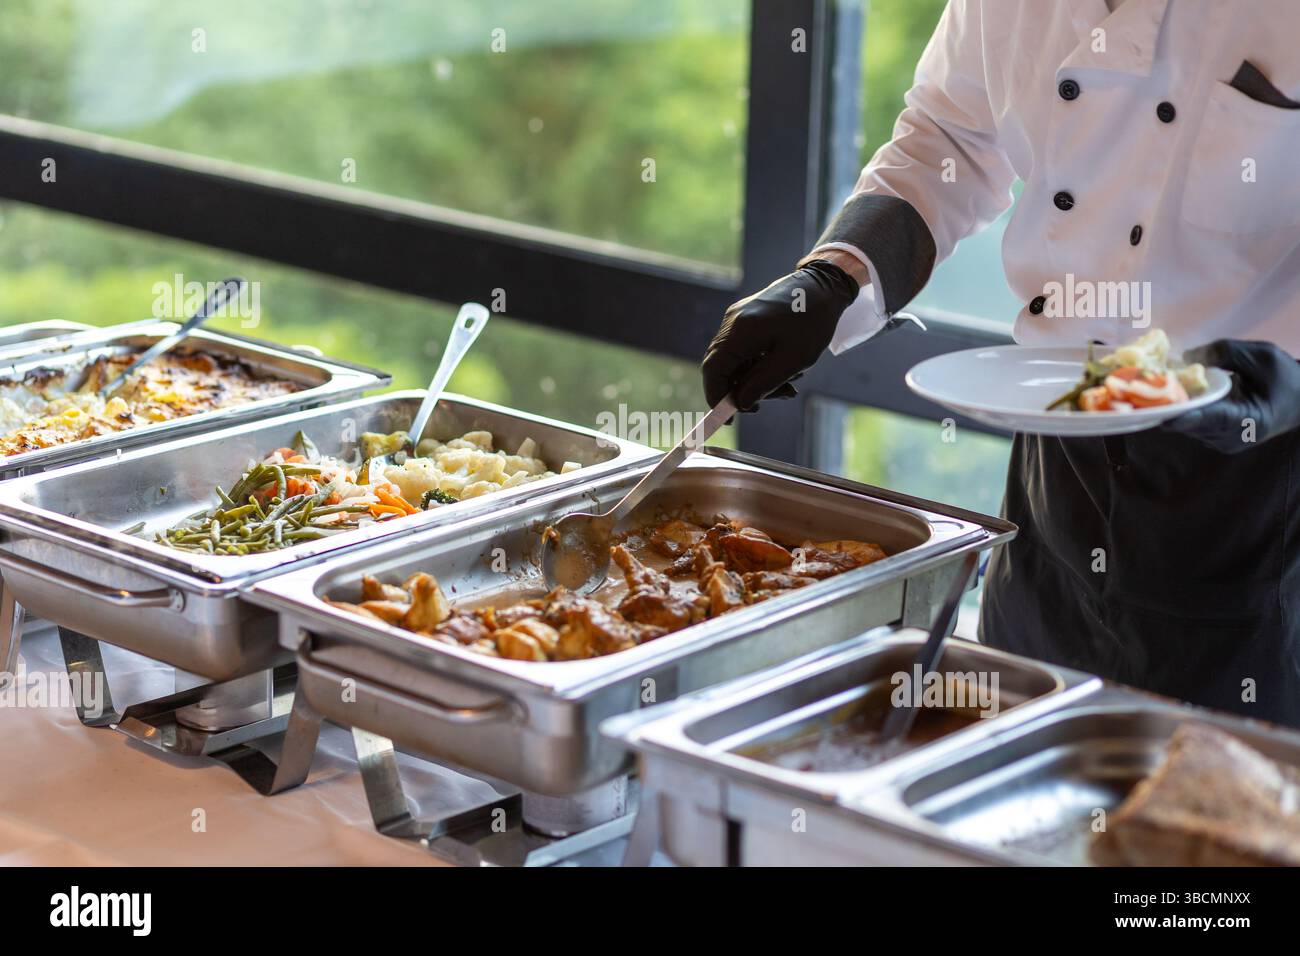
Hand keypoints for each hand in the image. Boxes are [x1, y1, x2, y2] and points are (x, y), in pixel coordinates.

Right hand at [701, 260, 858, 410]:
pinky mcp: (748, 319)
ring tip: (786, 387)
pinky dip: (758, 366)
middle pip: (722, 367)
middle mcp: (733, 322)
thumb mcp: (792, 360)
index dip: (716, 397)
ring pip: (735, 360)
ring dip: (754, 379)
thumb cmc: (812, 321)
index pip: (713, 370)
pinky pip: (744, 349)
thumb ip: (763, 384)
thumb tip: (741, 404)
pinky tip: (783, 371)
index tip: (727, 418)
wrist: (824, 285)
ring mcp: (738, 318)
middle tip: (763, 405)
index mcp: (740, 331)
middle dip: (739, 390)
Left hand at [1163, 339, 1299, 452]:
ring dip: (1172, 409)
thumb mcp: (1261, 356)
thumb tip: (1185, 355)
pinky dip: (1180, 410)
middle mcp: (1236, 438)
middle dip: (1171, 407)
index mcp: (1253, 420)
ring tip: (1152, 389)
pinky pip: (1191, 425)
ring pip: (1188, 427)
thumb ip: (1225, 353)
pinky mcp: (1215, 439)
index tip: (1163, 416)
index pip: (1215, 419)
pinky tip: (1168, 395)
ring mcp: (1224, 442)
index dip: (1187, 417)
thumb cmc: (1284, 376)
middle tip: (1143, 390)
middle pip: (1194, 425)